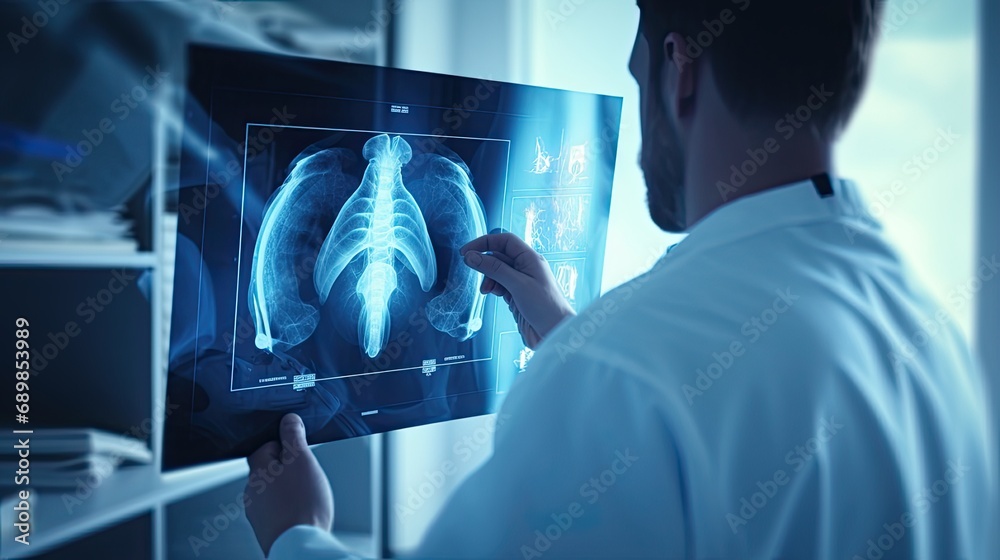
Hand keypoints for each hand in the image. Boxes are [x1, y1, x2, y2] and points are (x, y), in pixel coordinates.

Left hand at [245, 414, 332, 556]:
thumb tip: (289, 420)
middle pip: (271, 469)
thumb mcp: (302, 460)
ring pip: (274, 491)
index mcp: (257, 469)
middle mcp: (252, 490)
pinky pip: (278, 510)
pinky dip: (289, 508)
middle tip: (308, 475)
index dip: (286, 446)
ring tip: (308, 496)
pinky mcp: (266, 528)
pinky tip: (303, 512)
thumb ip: (293, 437)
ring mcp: (257, 511)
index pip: (266, 446)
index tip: (300, 450)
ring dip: (289, 490)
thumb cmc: (301, 505)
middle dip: (289, 469)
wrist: (299, 545)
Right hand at [461, 232, 574, 347]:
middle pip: (499, 255)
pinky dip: (492, 287)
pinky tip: (491, 293)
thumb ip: (494, 269)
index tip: (466, 251)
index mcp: (530, 258)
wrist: (555, 333)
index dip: (484, 242)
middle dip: (484, 262)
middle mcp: (526, 267)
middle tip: (470, 269)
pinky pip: (500, 284)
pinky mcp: (517, 295)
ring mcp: (521, 281)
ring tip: (485, 289)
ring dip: (487, 277)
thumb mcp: (517, 285)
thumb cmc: (545, 307)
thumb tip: (471, 256)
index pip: (504, 240)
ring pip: (497, 271)